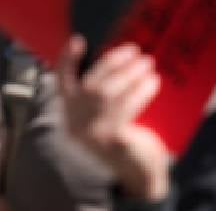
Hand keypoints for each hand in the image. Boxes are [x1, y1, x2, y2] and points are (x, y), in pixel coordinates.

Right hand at [57, 36, 169, 202]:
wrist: (140, 175)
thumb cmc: (124, 137)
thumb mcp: (106, 116)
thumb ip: (103, 93)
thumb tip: (119, 58)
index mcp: (71, 114)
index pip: (62, 83)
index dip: (67, 60)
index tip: (78, 40)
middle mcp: (76, 124)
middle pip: (91, 85)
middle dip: (113, 63)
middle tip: (134, 50)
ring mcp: (93, 134)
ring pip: (110, 94)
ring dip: (131, 74)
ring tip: (148, 63)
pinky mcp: (114, 140)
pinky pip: (128, 107)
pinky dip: (141, 92)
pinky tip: (153, 83)